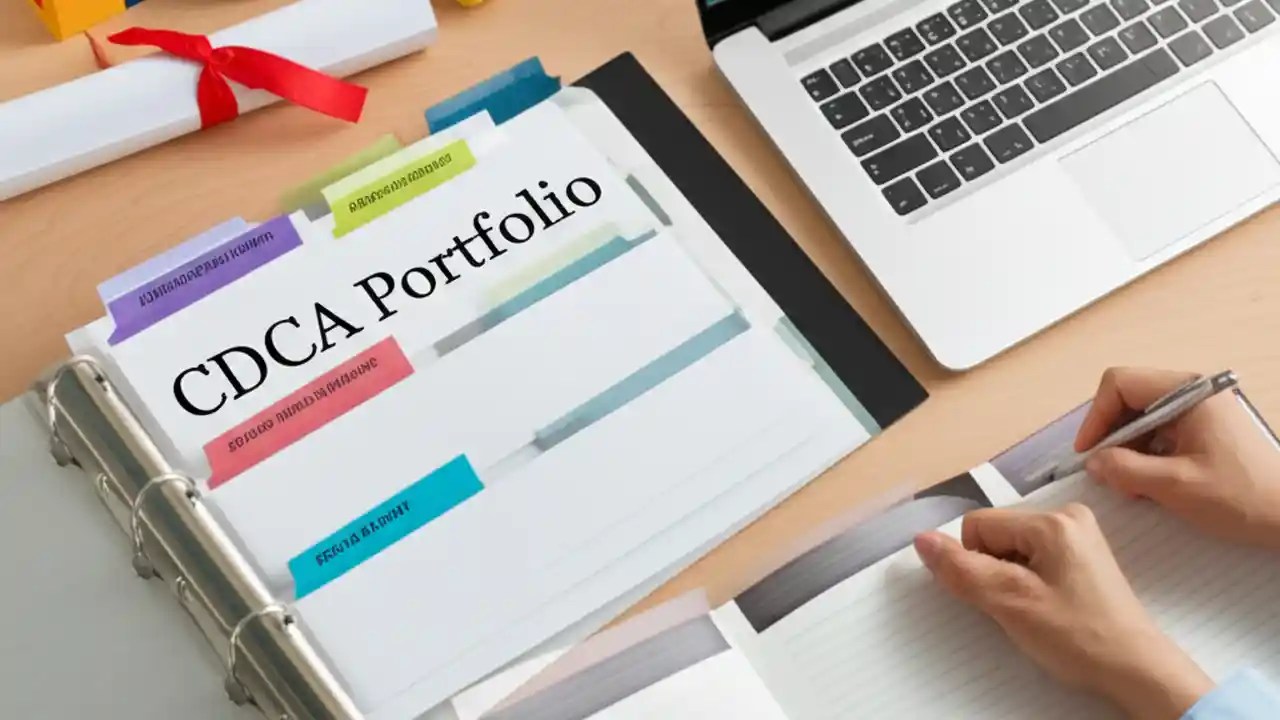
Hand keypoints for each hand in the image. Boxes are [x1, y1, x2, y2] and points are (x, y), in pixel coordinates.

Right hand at [915, 506, 1211, 718]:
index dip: (976, 565)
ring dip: (1012, 578)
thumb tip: (921, 540)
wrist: (1136, 669)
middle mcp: (1067, 515)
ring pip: (1011, 548)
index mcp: (1052, 520)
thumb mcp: (1011, 603)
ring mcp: (1078, 534)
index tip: (1005, 596)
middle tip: (1024, 605)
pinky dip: (1030, 581)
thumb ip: (961, 569)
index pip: (977, 527)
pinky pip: (1033, 557)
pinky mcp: (1082, 554)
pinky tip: (1051, 605)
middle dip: (995, 571)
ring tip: (1040, 608)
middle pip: (995, 534)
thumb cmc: (1077, 637)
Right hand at [1076, 367, 1279, 549]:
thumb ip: (1125, 470)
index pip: (1121, 384)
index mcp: (1189, 394)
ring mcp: (1201, 410)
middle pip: (1130, 399)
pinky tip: (1151, 483)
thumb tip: (1093, 462)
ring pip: (1143, 417)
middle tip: (1108, 472)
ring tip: (1131, 484)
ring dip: (1128, 449)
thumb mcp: (1176, 486)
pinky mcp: (1206, 428)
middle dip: (1112, 436)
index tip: (1089, 452)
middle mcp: (1194, 393)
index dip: (1097, 416)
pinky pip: (1161, 431)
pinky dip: (1147, 454)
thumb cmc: (1241, 497)